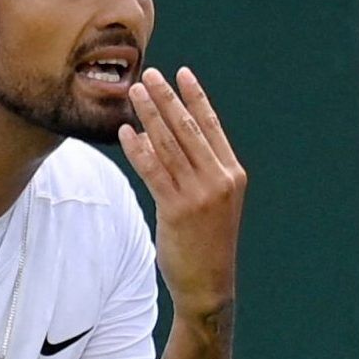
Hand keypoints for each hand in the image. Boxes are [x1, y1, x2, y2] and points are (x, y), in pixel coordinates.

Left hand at [119, 66, 246, 315]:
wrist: (208, 285)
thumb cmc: (207, 243)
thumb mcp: (212, 203)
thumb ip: (194, 170)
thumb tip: (162, 137)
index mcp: (232, 175)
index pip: (211, 126)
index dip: (196, 97)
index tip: (182, 73)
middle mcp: (219, 181)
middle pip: (188, 129)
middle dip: (167, 98)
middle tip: (149, 74)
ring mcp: (199, 195)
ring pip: (168, 145)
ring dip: (149, 115)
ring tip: (134, 92)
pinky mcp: (177, 210)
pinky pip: (153, 171)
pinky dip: (138, 148)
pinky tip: (126, 131)